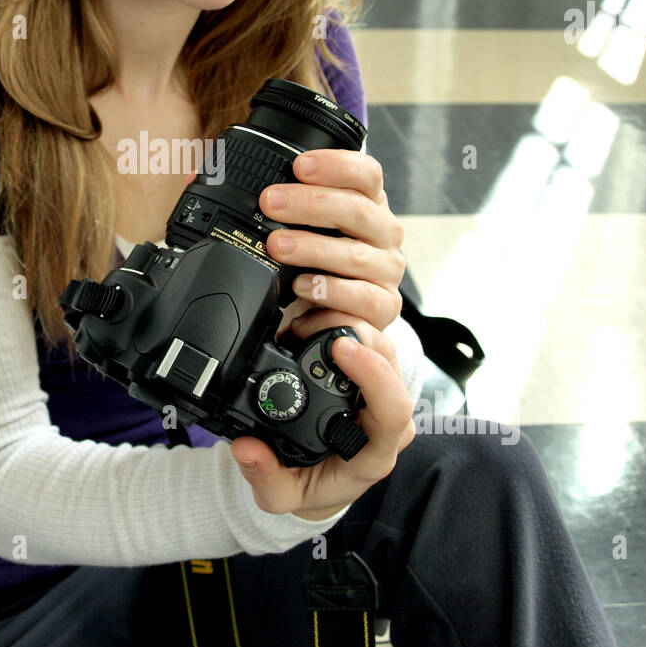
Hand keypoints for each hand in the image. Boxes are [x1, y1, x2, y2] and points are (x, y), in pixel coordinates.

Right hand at [230, 150, 412, 516]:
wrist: (317, 415)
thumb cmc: (306, 446)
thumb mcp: (285, 480)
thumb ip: (266, 473)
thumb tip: (246, 447)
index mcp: (380, 406)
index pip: (399, 384)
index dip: (376, 364)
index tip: (337, 345)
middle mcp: (387, 330)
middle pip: (381, 282)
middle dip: (330, 262)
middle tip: (280, 255)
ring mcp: (381, 277)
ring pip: (376, 231)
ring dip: (323, 214)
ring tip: (274, 206)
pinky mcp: (366, 236)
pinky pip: (369, 194)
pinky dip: (340, 176)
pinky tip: (303, 166)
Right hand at [231, 325, 414, 517]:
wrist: (322, 480)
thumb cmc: (311, 486)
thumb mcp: (282, 495)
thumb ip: (264, 477)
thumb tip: (246, 447)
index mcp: (375, 452)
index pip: (393, 409)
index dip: (373, 374)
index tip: (340, 350)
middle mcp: (386, 418)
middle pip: (389, 361)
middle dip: (350, 333)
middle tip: (302, 328)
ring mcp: (381, 390)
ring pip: (380, 341)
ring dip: (342, 323)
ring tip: (298, 326)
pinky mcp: (370, 372)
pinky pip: (368, 337)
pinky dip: (339, 322)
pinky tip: (309, 324)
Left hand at [260, 149, 405, 339]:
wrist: (330, 316)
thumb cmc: (316, 264)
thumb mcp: (301, 229)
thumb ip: (279, 203)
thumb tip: (218, 181)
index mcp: (369, 204)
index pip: (366, 174)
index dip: (336, 165)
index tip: (300, 165)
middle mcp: (384, 234)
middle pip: (358, 210)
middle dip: (310, 203)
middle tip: (270, 202)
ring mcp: (386, 271)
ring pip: (355, 255)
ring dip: (312, 248)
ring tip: (277, 246)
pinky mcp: (384, 307)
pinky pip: (362, 298)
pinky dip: (329, 292)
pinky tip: (302, 287)